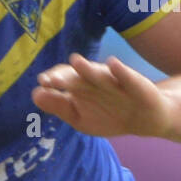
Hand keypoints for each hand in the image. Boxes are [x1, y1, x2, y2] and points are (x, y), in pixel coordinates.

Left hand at [32, 53, 171, 138]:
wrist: (145, 119)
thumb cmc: (108, 115)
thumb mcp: (79, 117)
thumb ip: (58, 106)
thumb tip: (35, 94)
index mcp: (80, 86)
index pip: (63, 78)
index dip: (54, 80)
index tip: (43, 82)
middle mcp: (96, 80)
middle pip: (78, 76)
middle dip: (65, 77)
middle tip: (50, 79)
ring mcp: (116, 82)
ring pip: (99, 75)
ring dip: (88, 68)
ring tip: (75, 61)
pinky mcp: (136, 85)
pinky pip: (128, 77)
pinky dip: (121, 70)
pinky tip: (112, 63)